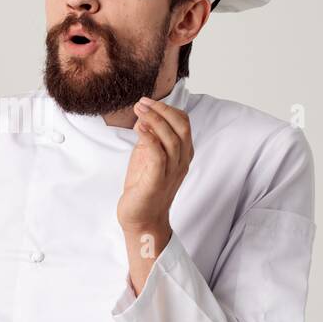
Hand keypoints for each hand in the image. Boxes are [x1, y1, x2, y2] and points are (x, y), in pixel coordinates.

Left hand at [117, 96, 192, 240]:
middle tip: (142, 102)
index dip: (168, 109)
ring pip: (172, 139)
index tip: (147, 102)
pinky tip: (139, 128)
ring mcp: (171, 172)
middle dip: (163, 110)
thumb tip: (144, 117)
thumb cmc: (144, 187)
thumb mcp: (147, 156)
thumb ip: (150, 138)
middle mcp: (181, 162)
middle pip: (182, 127)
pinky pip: (158, 155)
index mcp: (182, 154)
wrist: (141, 219)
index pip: (184, 123)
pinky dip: (150, 138)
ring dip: (154, 120)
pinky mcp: (157, 181)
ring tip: (138, 110)